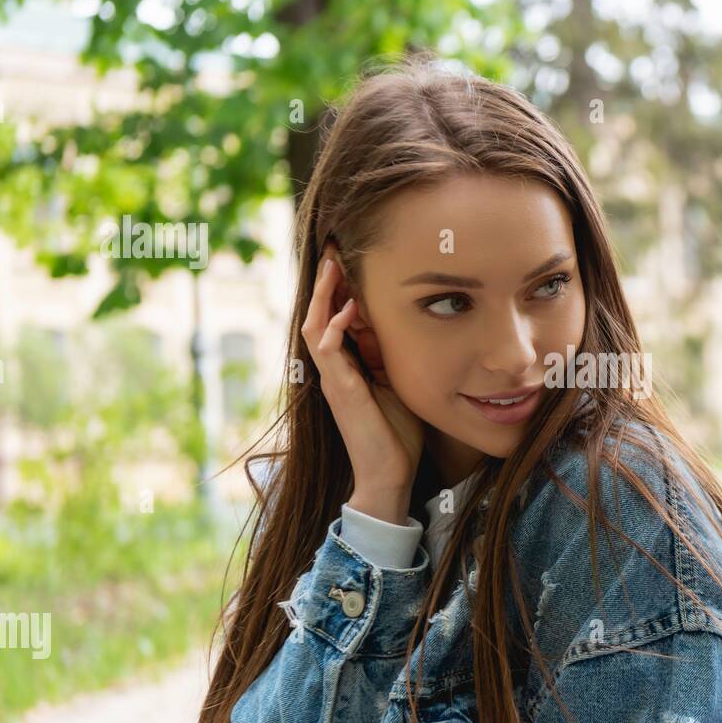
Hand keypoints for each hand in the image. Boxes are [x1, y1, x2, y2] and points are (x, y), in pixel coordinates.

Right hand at [300, 243, 423, 522]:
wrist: (389, 474)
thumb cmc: (398, 434)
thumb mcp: (401, 383)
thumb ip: (395, 356)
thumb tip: (406, 325)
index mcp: (348, 366)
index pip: (337, 317)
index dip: (340, 289)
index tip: (350, 259)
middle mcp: (334, 369)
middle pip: (319, 314)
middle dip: (326, 282)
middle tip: (335, 248)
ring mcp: (333, 379)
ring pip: (315, 326)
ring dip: (324, 295)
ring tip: (333, 266)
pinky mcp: (339, 390)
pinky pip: (326, 350)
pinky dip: (336, 326)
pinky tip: (349, 308)